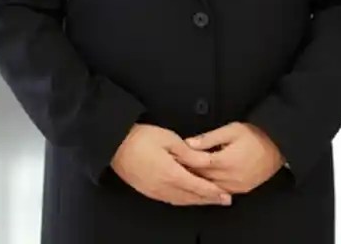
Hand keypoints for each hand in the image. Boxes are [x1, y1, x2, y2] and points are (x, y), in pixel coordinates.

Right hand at [110, 124, 231, 206]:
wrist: (115, 144)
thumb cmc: (142, 138)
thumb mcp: (170, 140)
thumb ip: (190, 153)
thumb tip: (206, 161)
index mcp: (170, 173)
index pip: (197, 186)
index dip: (213, 192)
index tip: (226, 195)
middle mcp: (162, 186)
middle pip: (191, 197)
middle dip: (209, 199)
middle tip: (225, 200)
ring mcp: (154, 191)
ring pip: (180, 200)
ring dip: (197, 201)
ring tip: (211, 200)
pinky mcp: (147, 191)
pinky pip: (170, 199)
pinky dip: (183, 200)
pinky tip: (190, 198)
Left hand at [184, 122, 285, 194]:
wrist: (279, 147)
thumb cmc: (256, 135)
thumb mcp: (232, 130)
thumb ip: (209, 138)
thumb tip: (188, 143)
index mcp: (224, 161)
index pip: (196, 165)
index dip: (184, 162)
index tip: (174, 159)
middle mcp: (228, 177)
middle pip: (201, 178)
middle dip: (189, 172)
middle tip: (176, 168)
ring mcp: (235, 186)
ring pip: (209, 188)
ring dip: (199, 182)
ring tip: (188, 176)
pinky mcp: (241, 190)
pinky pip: (221, 191)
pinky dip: (211, 188)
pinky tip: (205, 182)